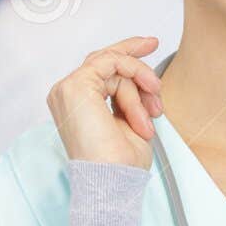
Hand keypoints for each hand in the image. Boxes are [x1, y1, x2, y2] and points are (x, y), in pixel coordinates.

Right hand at [46, 37, 162, 168]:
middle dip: (138, 68)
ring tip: (153, 112)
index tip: (151, 45)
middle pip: (107, 63)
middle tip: (159, 81)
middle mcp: (67, 95)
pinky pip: (111, 62)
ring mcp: (68, 89)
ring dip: (140, 86)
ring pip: (113, 65)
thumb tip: (144, 78)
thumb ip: (130, 97)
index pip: (100, 70)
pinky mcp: (76, 86)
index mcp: (77, 105)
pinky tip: (147, 92)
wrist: (114, 180)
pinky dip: (134, 74)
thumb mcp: (131, 122)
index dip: (127, 56)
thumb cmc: (122, 164)